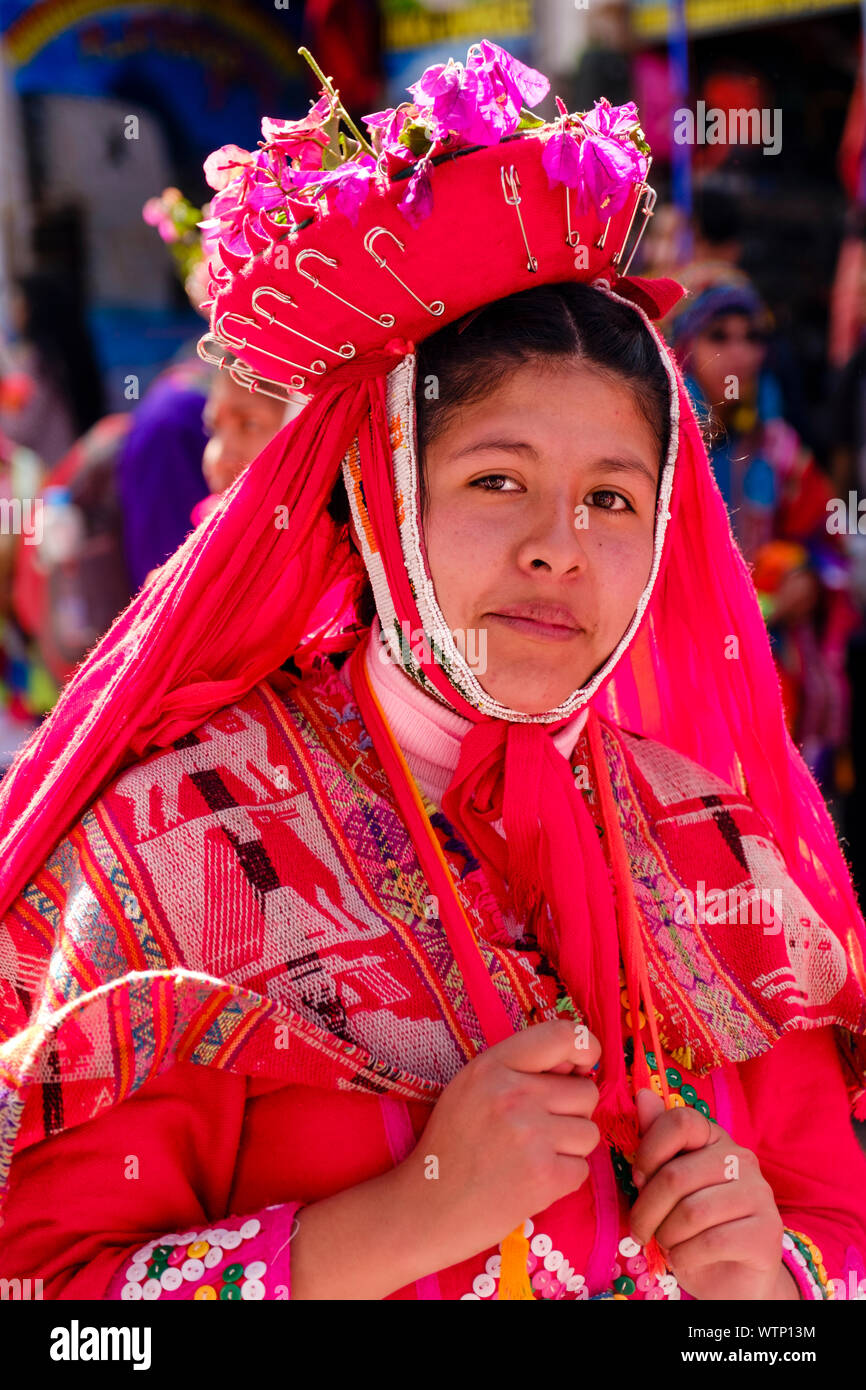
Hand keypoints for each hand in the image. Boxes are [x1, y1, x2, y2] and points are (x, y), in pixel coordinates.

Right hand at [393, 1018, 601, 1274]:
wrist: (429, 1208)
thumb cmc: (453, 1145)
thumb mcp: (471, 1087)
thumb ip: (519, 1068)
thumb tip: (578, 1064)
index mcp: (493, 1066)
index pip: (562, 1036)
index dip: (585, 1048)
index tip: (581, 1065)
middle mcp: (513, 1095)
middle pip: (585, 1092)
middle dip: (572, 1112)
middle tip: (537, 1130)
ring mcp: (531, 1136)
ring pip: (589, 1133)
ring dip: (569, 1149)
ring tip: (530, 1157)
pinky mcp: (545, 1177)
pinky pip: (582, 1169)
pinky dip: (562, 1179)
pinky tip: (529, 1181)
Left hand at [628, 1088, 792, 1299]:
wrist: (729, 1275)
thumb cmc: (691, 1225)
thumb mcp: (666, 1184)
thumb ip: (655, 1142)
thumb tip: (643, 1095)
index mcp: (714, 1138)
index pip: (680, 1121)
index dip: (649, 1150)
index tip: (637, 1180)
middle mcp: (741, 1159)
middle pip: (677, 1174)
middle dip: (647, 1210)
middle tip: (639, 1230)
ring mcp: (759, 1195)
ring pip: (692, 1212)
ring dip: (666, 1236)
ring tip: (666, 1244)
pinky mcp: (767, 1233)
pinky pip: (711, 1241)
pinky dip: (685, 1256)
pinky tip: (683, 1258)